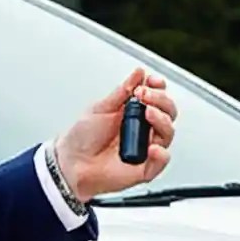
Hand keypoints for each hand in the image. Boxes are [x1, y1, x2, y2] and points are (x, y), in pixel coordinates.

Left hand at [55, 67, 177, 201]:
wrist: (71, 163)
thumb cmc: (83, 138)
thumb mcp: (101, 108)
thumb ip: (122, 91)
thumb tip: (138, 73)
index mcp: (134, 113)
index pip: (157, 98)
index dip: (159, 88)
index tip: (152, 81)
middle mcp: (143, 129)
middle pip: (168, 112)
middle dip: (161, 100)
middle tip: (145, 96)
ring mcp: (145, 148)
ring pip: (168, 133)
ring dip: (162, 120)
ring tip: (147, 113)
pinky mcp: (145, 167)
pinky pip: (162, 160)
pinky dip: (160, 153)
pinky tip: (151, 147)